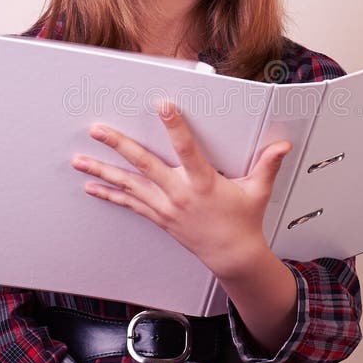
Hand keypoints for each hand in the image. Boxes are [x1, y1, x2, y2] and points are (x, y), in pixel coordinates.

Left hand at [71, 101, 291, 277]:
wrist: (231, 256)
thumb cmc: (243, 222)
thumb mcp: (258, 191)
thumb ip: (268, 165)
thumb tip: (282, 145)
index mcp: (204, 183)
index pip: (187, 149)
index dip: (175, 127)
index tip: (164, 106)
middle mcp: (180, 194)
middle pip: (145, 165)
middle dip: (120, 146)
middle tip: (99, 130)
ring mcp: (166, 207)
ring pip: (130, 185)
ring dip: (103, 171)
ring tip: (81, 159)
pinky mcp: (159, 217)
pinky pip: (130, 204)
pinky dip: (109, 194)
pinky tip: (92, 185)